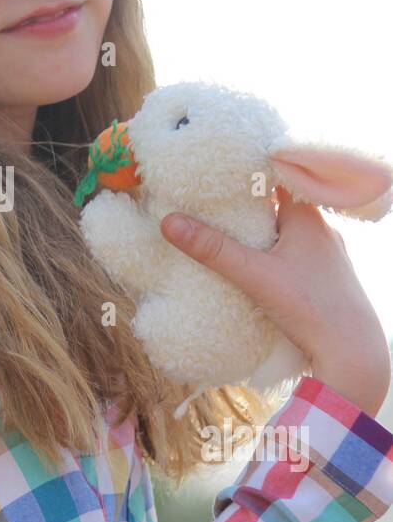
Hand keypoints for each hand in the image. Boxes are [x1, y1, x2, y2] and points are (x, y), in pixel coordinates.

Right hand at [160, 187, 390, 416]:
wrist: (352, 352)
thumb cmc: (310, 307)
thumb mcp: (254, 276)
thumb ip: (213, 249)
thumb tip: (168, 221)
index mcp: (307, 217)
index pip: (277, 177)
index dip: (249, 171)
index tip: (219, 169)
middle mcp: (321, 229)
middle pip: (279, 205)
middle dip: (248, 204)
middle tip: (212, 201)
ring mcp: (327, 254)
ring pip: (288, 231)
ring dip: (262, 230)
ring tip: (228, 231)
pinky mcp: (327, 277)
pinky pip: (296, 253)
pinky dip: (274, 252)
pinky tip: (257, 265)